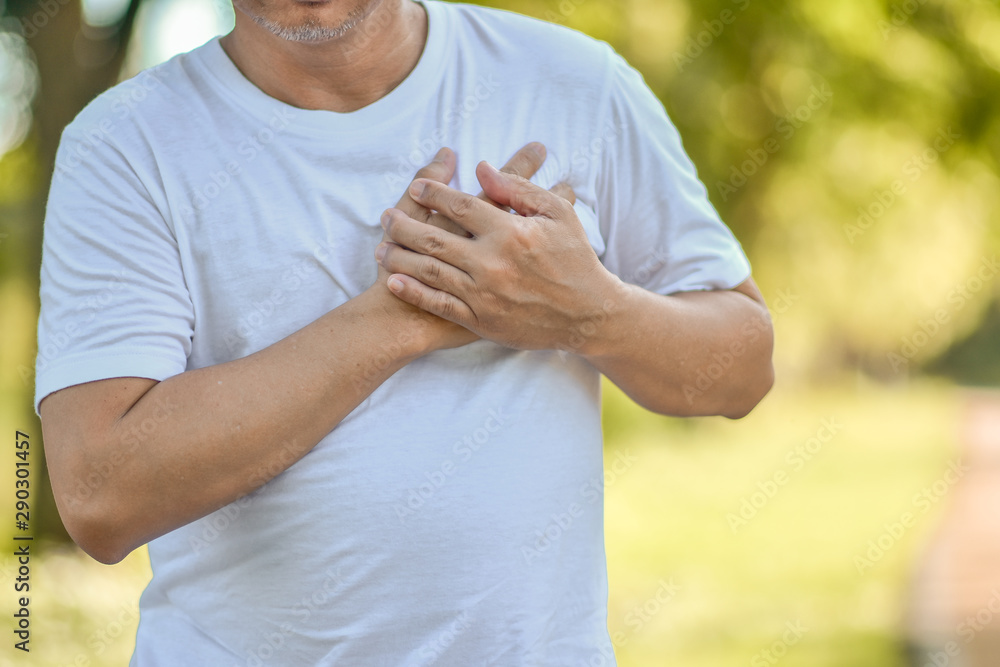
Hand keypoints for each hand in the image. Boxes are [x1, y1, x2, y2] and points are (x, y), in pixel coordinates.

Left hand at [376, 160, 619, 350]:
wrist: (588, 315)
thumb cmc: (576, 260)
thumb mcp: (559, 214)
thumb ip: (519, 189)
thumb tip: (482, 170)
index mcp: (510, 232)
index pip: (460, 205)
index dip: (433, 193)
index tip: (416, 187)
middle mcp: (492, 263)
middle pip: (435, 237)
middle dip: (404, 224)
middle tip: (384, 216)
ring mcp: (484, 294)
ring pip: (430, 271)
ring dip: (400, 257)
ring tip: (380, 246)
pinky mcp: (482, 321)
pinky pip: (439, 305)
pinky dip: (414, 292)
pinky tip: (394, 281)